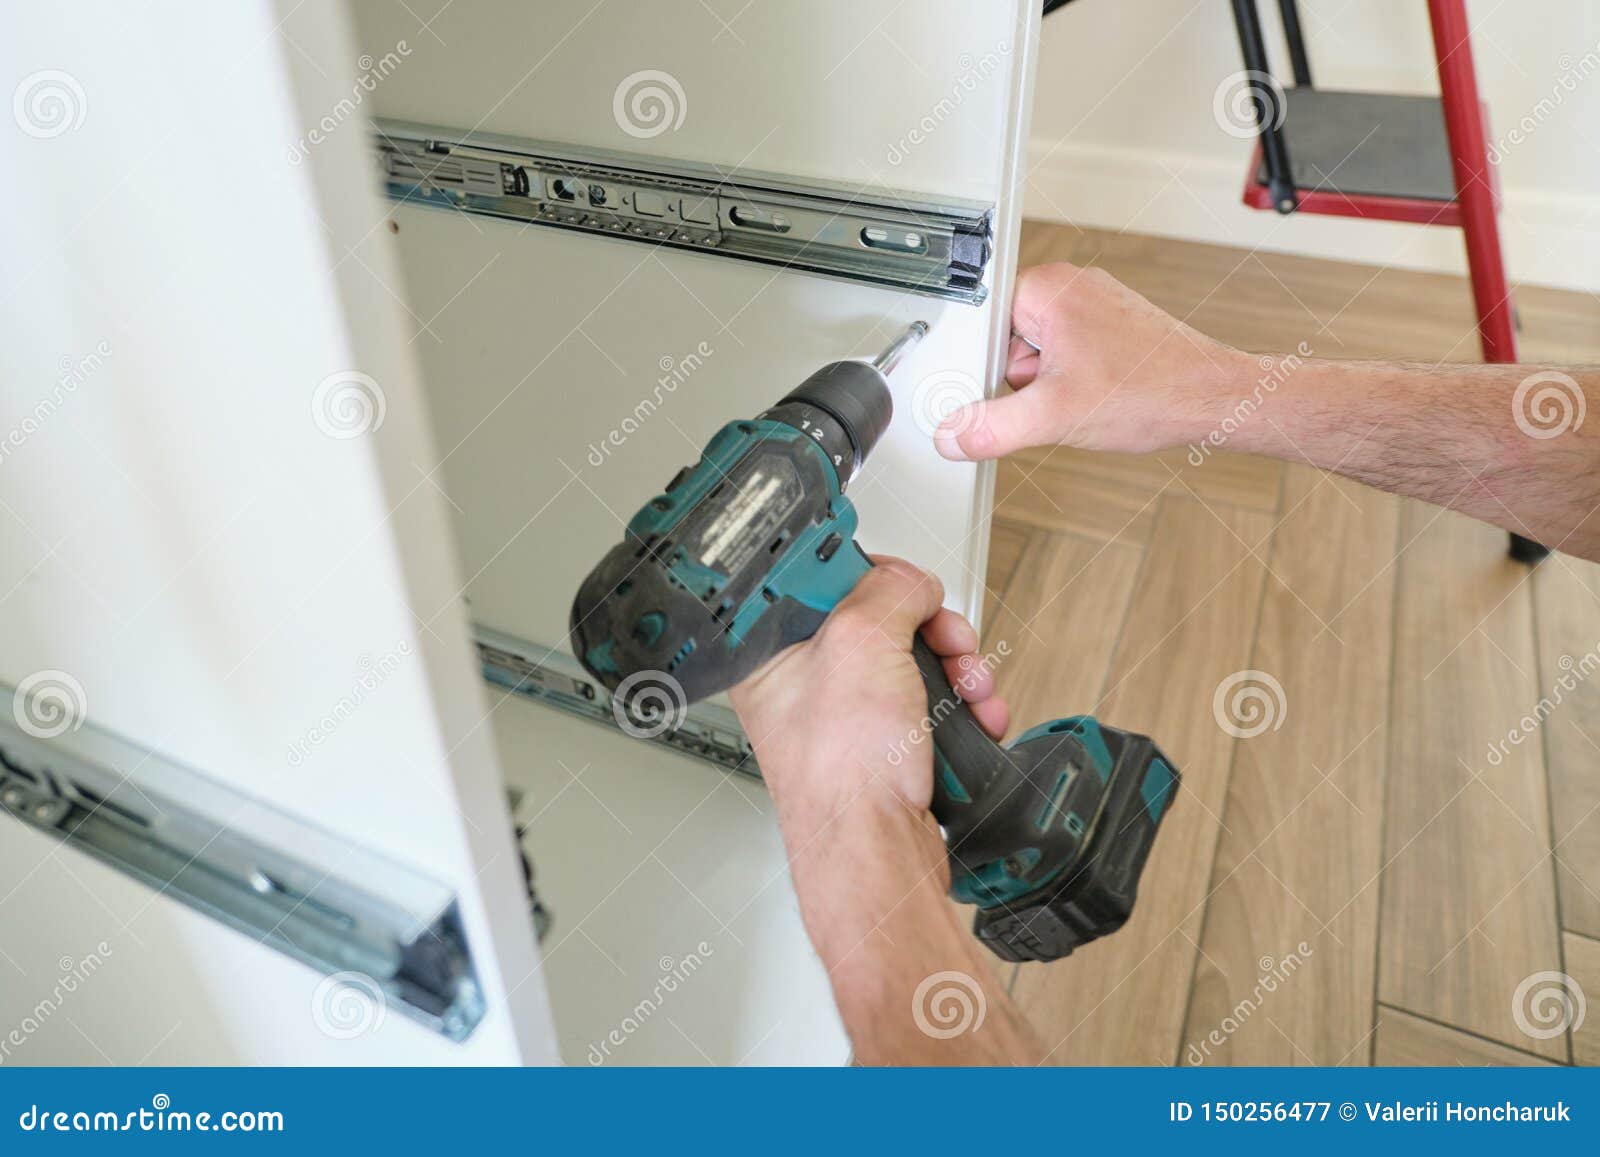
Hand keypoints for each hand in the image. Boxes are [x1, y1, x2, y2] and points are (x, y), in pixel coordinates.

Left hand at [730, 558, 1043, 1065]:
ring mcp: (847, 716)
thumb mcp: (862, 645)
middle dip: (931, 627)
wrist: (879, 857)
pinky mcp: (885, 743)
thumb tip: (911, 585)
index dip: (865, 572)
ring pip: (912, 657)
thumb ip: (889, 592)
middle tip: (947, 641)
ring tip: (971, 688)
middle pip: (878, 617)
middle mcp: (804, 683)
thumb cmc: (844, 777)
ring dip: (956, 666)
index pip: (817, 580)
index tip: (896, 574)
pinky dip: (961, 702)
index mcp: (771, 655)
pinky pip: (929, 699)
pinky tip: (977, 715)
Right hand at [933, 262, 1249, 459]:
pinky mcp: (1110, 325)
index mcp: (1047, 286)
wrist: (1213, 400)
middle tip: (1057, 396)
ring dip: (1050, 385)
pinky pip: (1066, 356)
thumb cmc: (1152, 391)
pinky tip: (1098, 394)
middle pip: (1007, 341)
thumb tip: (951, 436)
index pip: (981, 324)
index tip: (1005, 390)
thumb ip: (992, 427)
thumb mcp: (1053, 417)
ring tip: (1085, 396)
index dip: (987, 367)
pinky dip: (1073, 381)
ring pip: (1037, 354)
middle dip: (1024, 379)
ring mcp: (1093, 304)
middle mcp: (1070, 286)